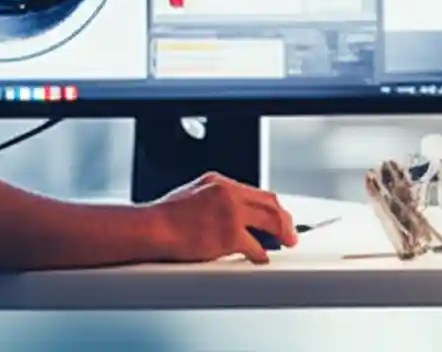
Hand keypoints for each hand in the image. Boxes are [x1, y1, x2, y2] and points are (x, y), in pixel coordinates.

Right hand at [152, 172, 298, 263]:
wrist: (151, 228)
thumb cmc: (163, 217)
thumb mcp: (191, 194)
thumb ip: (213, 200)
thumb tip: (228, 214)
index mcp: (219, 182)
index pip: (255, 192)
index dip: (270, 206)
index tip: (276, 215)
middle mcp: (229, 193)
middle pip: (269, 202)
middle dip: (283, 217)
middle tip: (290, 231)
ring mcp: (231, 213)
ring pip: (269, 220)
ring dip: (281, 233)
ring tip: (286, 242)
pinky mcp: (230, 234)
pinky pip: (255, 246)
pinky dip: (262, 254)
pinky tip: (262, 258)